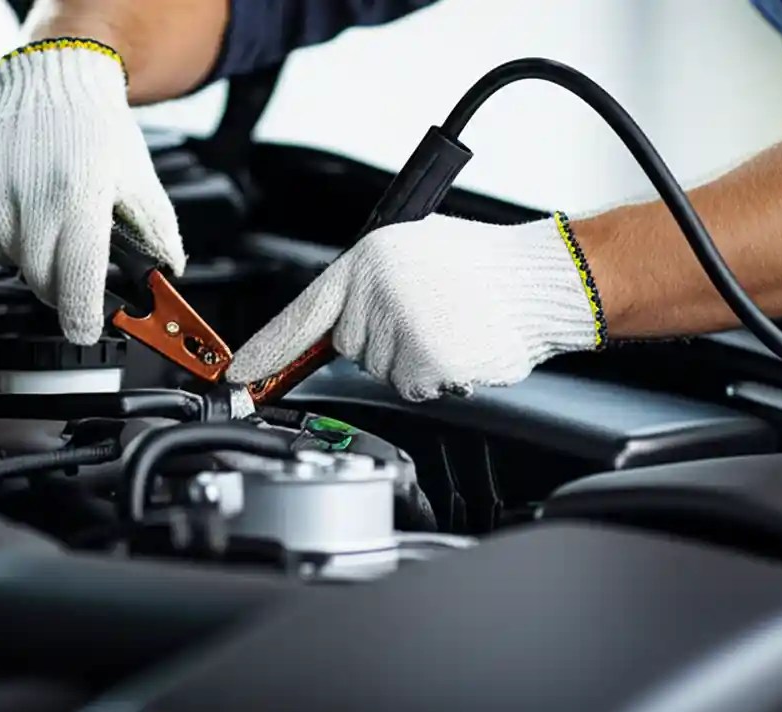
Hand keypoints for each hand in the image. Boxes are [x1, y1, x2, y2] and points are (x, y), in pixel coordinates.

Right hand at [0, 39, 184, 344]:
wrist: (51, 80)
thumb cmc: (97, 131)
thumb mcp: (139, 181)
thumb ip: (158, 234)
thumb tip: (170, 276)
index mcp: (81, 193)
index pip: (77, 276)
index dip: (81, 315)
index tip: (84, 330)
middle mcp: (32, 193)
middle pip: (42, 280)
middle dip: (61, 285)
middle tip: (74, 261)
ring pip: (11, 263)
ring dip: (32, 256)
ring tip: (47, 213)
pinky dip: (0, 240)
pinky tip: (19, 206)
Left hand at [225, 213, 604, 400]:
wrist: (541, 279)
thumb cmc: (482, 265)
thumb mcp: (409, 253)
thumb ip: (365, 286)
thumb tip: (331, 322)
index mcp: (367, 261)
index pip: (302, 313)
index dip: (268, 348)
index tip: (240, 375)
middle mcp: (376, 293)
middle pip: (350, 346)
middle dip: (382, 340)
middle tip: (427, 314)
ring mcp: (400, 331)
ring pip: (384, 371)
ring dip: (413, 359)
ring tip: (450, 325)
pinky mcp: (426, 364)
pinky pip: (415, 387)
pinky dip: (438, 378)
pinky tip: (460, 346)